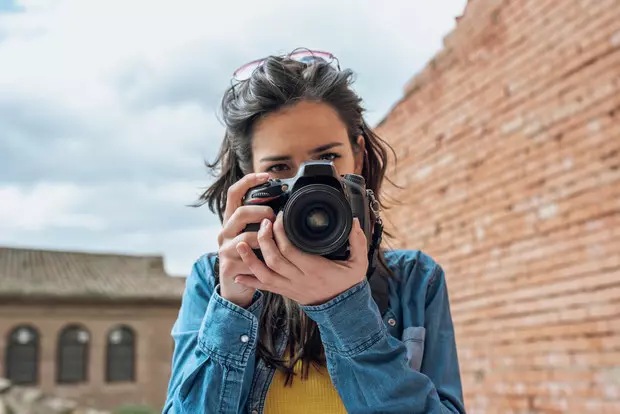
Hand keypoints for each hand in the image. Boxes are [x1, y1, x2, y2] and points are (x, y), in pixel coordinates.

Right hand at [217, 172, 275, 307]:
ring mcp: (225, 248)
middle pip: (241, 212)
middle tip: (274, 219)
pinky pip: (249, 259)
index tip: (266, 175)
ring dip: (264, 237)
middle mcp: (226, 231)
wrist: (234, 286)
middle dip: (262, 213)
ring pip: (246, 237)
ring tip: (273, 239)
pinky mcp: (229, 265)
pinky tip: (269, 258)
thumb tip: (286, 205)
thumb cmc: (250, 256)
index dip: (248, 181)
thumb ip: (263, 220)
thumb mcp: (254, 234)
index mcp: (232, 220)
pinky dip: (262, 258)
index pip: (234, 193)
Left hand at [234, 212, 368, 305]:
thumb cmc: (348, 284)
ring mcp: (290, 287)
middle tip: (264, 223)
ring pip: (265, 274)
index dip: (281, 231)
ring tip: (240, 244)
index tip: (280, 216)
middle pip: (274, 259)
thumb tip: (355, 221)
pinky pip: (264, 287)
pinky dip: (250, 281)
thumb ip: (358, 242)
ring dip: (250, 259)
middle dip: (265, 239)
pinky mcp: (285, 292)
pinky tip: (237, 274)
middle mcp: (299, 279)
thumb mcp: (358, 263)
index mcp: (315, 269)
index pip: (291, 249)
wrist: (343, 310)